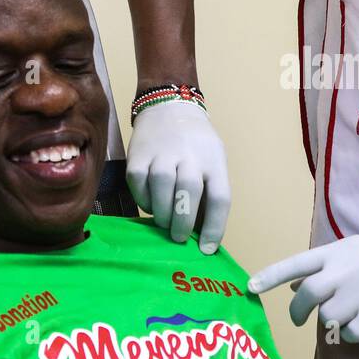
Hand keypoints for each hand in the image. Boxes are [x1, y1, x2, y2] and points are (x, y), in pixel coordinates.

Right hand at [126, 100, 229, 252]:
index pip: (220, 198)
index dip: (215, 228)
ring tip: (165, 223)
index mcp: (214, 161)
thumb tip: (202, 233)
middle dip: (184, 222)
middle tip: (180, 238)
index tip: (208, 250)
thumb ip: (210, 191)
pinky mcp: (138, 156)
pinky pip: (139, 184)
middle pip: (189, 193)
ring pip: (162, 188)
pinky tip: (151, 204)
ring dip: (163, 213)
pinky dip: (144, 200)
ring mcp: (162, 153)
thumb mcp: (213, 160)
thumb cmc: (196, 144)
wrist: (168, 108)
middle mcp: (189, 156)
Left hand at [247, 216, 358, 342]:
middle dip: (297, 311)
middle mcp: (345, 271)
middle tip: (298, 319)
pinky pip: (351, 335)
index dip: (270, 276)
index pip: (296, 264)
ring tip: (351, 314)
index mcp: (339, 251)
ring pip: (328, 318)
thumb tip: (297, 285)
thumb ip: (330, 265)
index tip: (249, 287)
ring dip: (333, 322)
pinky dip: (353, 335)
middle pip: (306, 296)